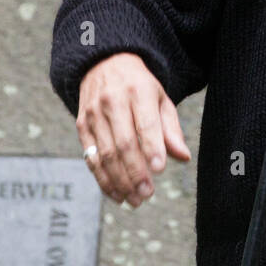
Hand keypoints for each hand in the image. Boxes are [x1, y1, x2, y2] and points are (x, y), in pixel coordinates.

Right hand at [76, 51, 190, 207]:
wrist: (104, 64)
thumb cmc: (140, 87)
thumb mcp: (161, 99)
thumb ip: (171, 129)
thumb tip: (183, 157)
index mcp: (138, 92)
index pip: (145, 123)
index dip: (152, 147)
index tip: (160, 170)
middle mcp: (112, 102)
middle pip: (123, 143)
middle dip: (135, 172)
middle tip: (147, 195)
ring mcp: (93, 115)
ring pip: (104, 154)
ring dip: (120, 181)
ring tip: (135, 200)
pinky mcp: (82, 126)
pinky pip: (90, 157)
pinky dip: (103, 179)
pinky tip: (117, 194)